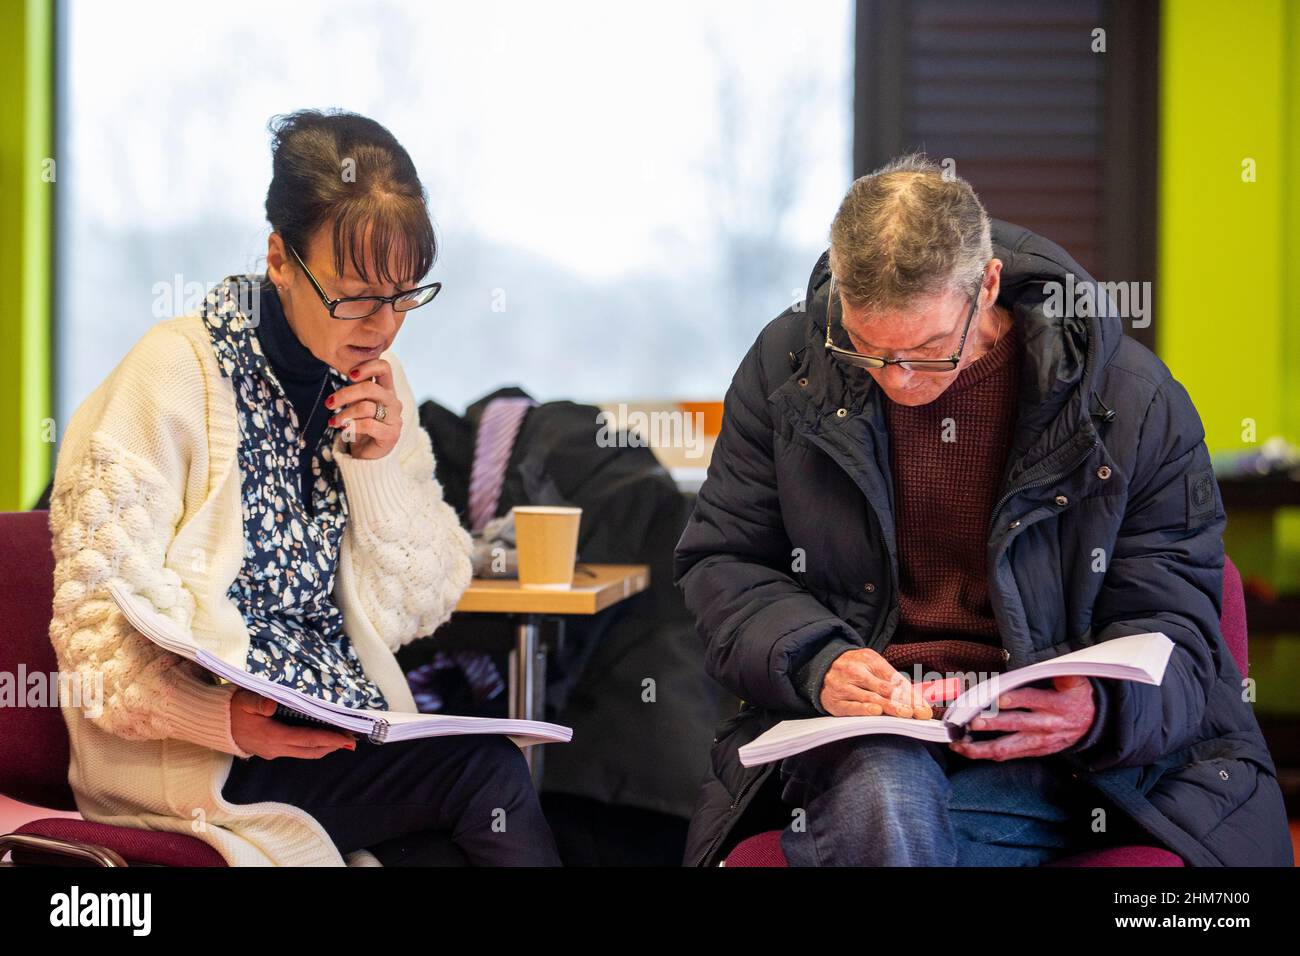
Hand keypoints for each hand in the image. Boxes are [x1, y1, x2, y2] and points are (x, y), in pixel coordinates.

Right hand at [229, 689, 357, 759]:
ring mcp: (273, 752)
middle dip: (333, 745)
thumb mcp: (243, 699)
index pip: (307, 739)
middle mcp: (275, 748)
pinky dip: (313, 746)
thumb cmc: (231, 708)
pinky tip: (322, 739)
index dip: (329, 739)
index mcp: (272, 736)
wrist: (213, 724)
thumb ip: (258, 701)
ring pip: (305, 753)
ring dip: (325, 748)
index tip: (347, 738)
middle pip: (311, 750)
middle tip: (354, 739)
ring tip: (344, 741)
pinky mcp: (271, 751)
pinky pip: (297, 751)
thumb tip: (271, 705)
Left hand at [326, 358, 401, 459]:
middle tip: (329, 403)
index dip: (367, 366)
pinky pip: (367, 424)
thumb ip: (357, 391)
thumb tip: (345, 372)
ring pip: (365, 407)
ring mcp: (394, 418)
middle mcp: (393, 402)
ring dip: (344, 414)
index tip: (349, 375)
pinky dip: (351, 427)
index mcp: (387, 391)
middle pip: (369, 387)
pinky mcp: (391, 434)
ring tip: (334, 422)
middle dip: (344, 394)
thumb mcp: (357, 405)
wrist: (368, 458)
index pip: (384, 367)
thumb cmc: (361, 428)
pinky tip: (344, 431)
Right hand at [819, 647, 933, 719]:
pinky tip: (876, 712)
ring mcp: (844, 686)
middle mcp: (856, 671)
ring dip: (889, 707)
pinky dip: (864, 709)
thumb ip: (894, 681)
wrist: (820, 666)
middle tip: (916, 712)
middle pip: (884, 688)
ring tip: (904, 714)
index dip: (910, 694)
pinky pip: (851, 706)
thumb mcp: (872, 665)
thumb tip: (919, 700)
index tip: (923, 707)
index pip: (894, 678)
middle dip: (903, 701)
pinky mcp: (835, 701)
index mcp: (869, 659)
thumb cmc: (854, 668)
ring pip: (870, 698)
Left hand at [948, 675, 1095, 760]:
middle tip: (971, 722)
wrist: (1092, 724)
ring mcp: (1038, 742)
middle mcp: (1045, 726)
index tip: (996, 698)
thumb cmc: (1075, 697)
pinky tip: (965, 749)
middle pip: (1015, 725)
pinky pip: (1007, 755)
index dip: (1014, 699)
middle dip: (992, 724)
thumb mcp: (1074, 681)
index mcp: (1055, 705)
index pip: (1032, 700)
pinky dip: (984, 754)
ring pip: (1007, 748)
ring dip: (980, 747)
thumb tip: (1046, 658)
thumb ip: (1059, 670)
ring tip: (959, 742)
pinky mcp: (1032, 752)